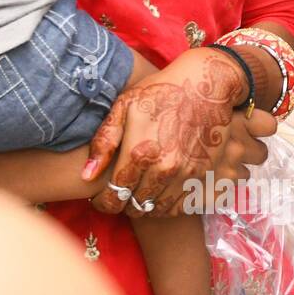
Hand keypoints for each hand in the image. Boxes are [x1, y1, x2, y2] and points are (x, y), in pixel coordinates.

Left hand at [93, 108, 274, 213]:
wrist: (206, 84)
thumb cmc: (160, 91)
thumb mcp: (124, 106)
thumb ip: (104, 142)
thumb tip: (87, 175)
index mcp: (139, 152)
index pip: (114, 195)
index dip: (103, 202)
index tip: (98, 199)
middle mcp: (164, 169)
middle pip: (135, 206)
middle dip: (121, 204)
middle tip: (116, 195)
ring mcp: (186, 174)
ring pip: (158, 210)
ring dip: (144, 207)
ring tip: (135, 194)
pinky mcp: (204, 175)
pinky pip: (181, 206)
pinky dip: (166, 206)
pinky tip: (157, 192)